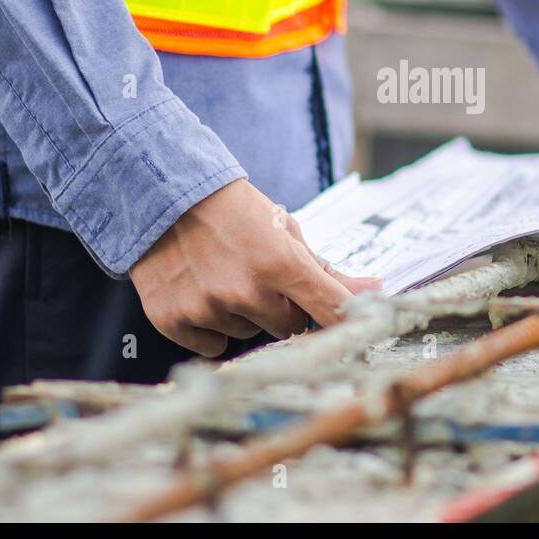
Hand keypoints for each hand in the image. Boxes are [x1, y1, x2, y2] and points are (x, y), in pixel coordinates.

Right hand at [130, 178, 379, 357]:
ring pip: (247, 334)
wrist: (163, 194)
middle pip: (288, 327)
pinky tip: (199, 292)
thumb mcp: (285, 230)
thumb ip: (327, 270)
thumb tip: (375, 290)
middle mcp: (244, 290)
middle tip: (259, 275)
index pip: (329, 310)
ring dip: (242, 314)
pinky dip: (209, 326)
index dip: (344, 322)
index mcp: (280, 263)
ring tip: (222, 275)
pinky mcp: (174, 319)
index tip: (354, 332)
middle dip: (281, 307)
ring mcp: (207, 307)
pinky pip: (213, 345)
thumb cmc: (234, 211)